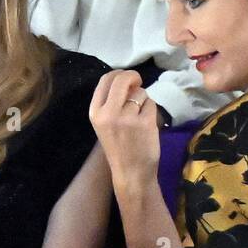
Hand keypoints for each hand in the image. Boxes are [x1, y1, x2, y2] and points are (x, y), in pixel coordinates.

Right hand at [89, 70, 160, 189]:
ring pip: (140, 92)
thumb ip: (111, 102)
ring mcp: (127, 117)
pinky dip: (152, 110)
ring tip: (140, 117)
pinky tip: (147, 124)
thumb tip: (127, 80)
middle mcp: (109, 113)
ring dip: (143, 99)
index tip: (127, 79)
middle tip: (138, 83)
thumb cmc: (119, 148)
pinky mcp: (145, 122)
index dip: (118, 74)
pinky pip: (151, 104)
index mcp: (95, 112)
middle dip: (133, 76)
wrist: (131, 173)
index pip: (105, 80)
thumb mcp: (105, 124)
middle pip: (122, 79)